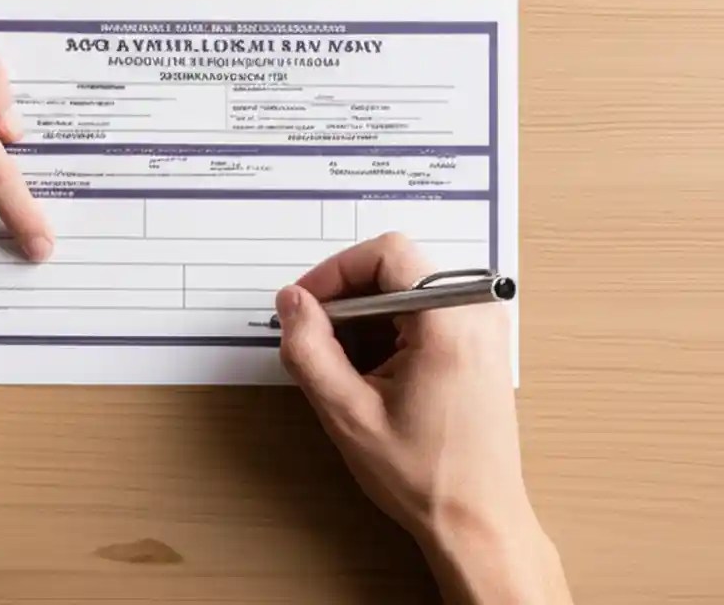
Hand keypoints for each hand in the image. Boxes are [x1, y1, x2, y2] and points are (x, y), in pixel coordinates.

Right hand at [275, 234, 570, 603]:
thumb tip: (291, 302)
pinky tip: (372, 376)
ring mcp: (484, 328)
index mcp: (450, 323)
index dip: (335, 270)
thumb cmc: (422, 476)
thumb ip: (310, 350)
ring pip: (407, 289)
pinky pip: (425, 312)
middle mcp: (477, 314)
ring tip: (344, 369)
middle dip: (346, 298)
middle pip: (397, 267)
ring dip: (365, 317)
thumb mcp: (348, 414)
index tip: (305, 306)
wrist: (478, 521)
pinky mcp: (481, 346)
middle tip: (316, 341)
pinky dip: (388, 331)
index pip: (387, 253)